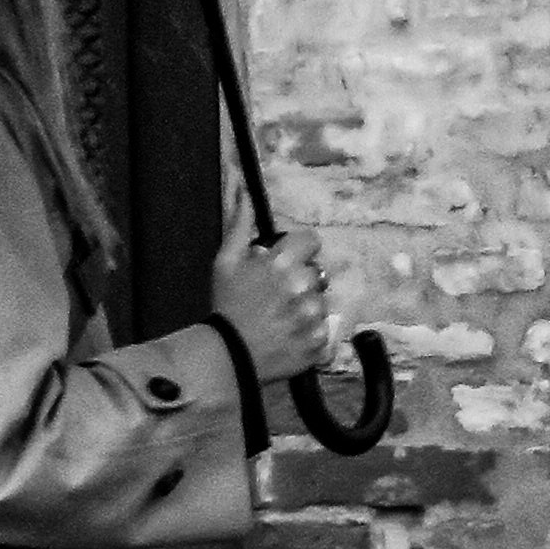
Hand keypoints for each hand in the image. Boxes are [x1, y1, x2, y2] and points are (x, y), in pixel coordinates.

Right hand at [210, 227, 336, 377]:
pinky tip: (290, 335)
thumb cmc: (226, 306)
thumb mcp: (225, 262)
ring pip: (321, 301)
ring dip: (307, 307)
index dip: (300, 250)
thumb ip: (239, 225)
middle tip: (279, 296)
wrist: (228, 356)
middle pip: (316, 272)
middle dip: (301, 280)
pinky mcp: (320, 341)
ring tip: (283, 319)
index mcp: (283, 263)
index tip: (288, 261)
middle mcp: (303, 286)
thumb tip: (244, 192)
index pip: (311, 240)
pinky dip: (311, 333)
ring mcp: (314, 316)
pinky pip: (324, 329)